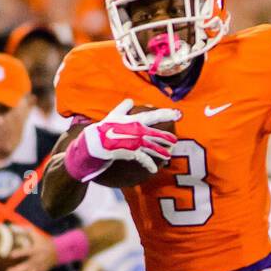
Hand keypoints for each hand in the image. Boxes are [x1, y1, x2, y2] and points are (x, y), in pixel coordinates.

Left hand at [5, 230, 57, 270]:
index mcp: (36, 250)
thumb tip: (10, 227)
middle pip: (27, 267)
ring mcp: (39, 268)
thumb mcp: (36, 234)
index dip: (19, 253)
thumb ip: (24, 230)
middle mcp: (37, 260)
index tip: (10, 255)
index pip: (27, 252)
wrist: (57, 252)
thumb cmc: (43, 242)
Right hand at [64, 98, 180, 181]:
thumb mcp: (113, 115)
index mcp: (134, 120)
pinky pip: (143, 159)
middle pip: (156, 133)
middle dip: (167, 137)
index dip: (166, 114)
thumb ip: (123, 108)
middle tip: (175, 140)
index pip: (153, 116)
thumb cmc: (103, 128)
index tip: (177, 113)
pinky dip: (149, 165)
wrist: (94, 143)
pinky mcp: (131, 153)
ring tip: (169, 156)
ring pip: (152, 147)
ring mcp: (135, 142)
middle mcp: (137, 131)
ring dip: (162, 152)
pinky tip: (155, 170)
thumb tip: (130, 100)